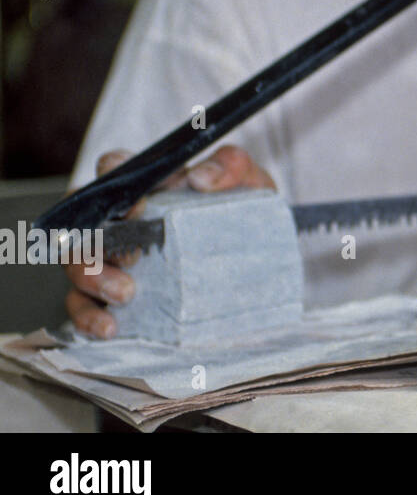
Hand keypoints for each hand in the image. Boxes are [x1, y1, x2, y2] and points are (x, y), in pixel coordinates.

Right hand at [63, 145, 275, 338]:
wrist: (260, 256)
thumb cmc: (242, 211)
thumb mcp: (247, 181)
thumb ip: (231, 166)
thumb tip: (202, 177)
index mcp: (148, 184)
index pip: (113, 170)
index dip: (112, 182)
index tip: (138, 205)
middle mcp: (122, 219)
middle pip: (83, 222)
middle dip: (97, 241)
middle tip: (131, 257)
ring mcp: (113, 259)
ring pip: (76, 265)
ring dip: (92, 279)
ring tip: (125, 294)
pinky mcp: (113, 296)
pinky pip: (83, 307)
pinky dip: (89, 317)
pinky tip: (110, 328)